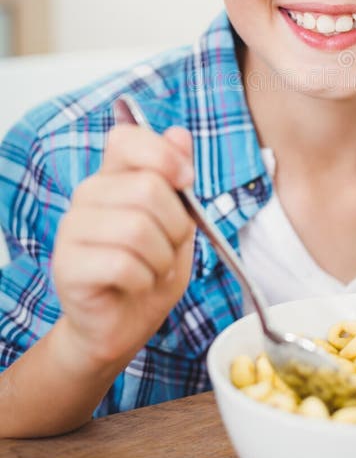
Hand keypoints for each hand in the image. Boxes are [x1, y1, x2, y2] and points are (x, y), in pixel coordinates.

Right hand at [52, 122, 196, 369]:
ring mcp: (72, 229)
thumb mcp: (179, 220)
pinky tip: (137, 284)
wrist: (125, 324)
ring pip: (137, 228)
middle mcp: (87, 194)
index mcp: (114, 176)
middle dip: (176, 225)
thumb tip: (179, 134)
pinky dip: (145, 280)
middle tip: (170, 247)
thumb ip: (177, 178)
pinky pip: (123, 264)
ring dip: (161, 257)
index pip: (126, 138)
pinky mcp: (67, 265)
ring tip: (155, 268)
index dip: (163, 155)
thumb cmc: (151, 269)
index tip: (185, 181)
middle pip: (147, 188)